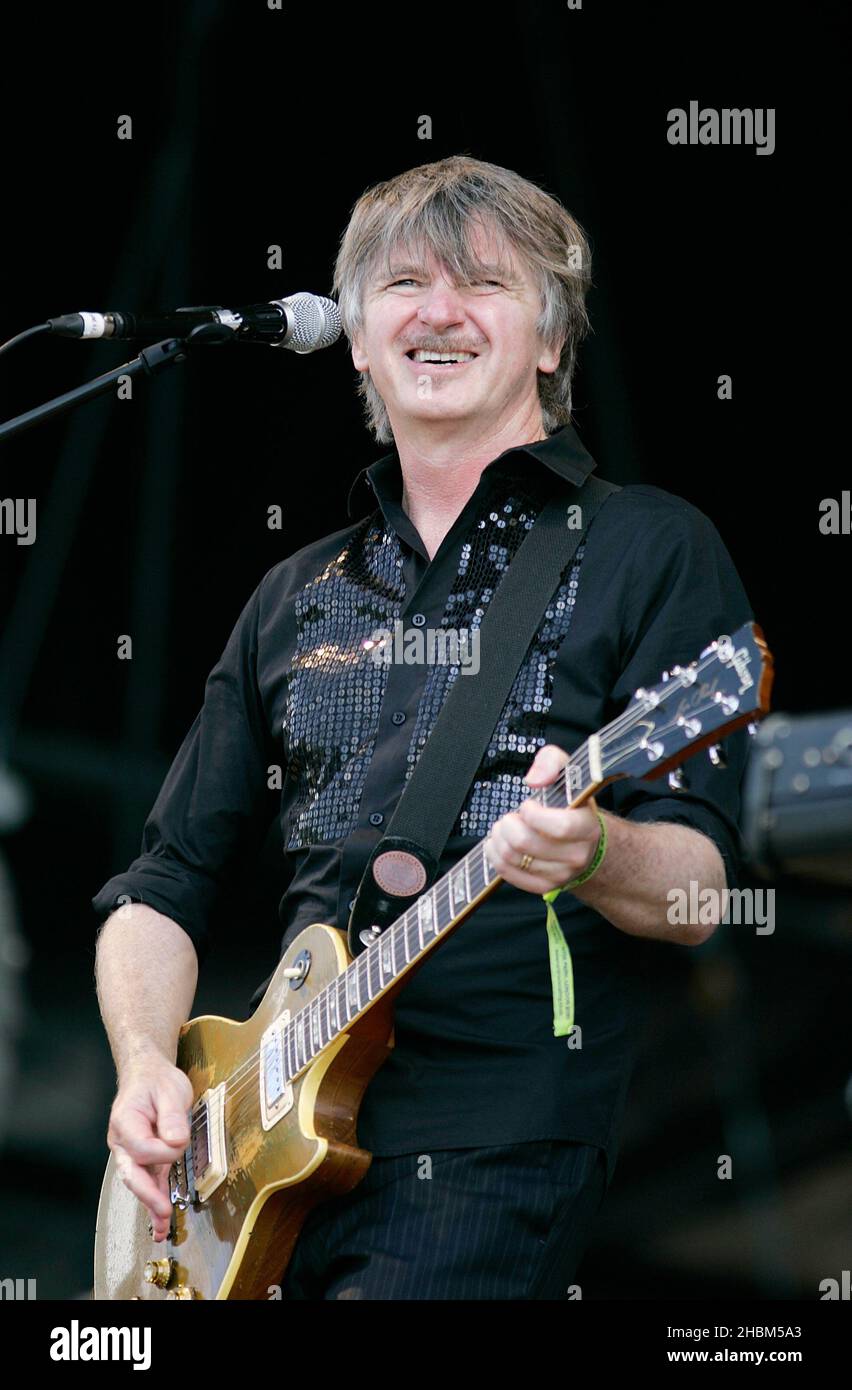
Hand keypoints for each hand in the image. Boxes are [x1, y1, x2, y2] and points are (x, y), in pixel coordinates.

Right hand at [107, 1052, 193, 1242]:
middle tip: (163, 1211)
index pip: (141, 1148)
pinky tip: (160, 1223)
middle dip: (147, 1194)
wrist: (148, 1075)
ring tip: (161, 1229)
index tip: (179, 1140)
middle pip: (132, 1173)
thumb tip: (175, 1141)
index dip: (162, 1151)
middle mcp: (124, 1142)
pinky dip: (154, 1201)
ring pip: (139, 1183)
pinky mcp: (146, 1159)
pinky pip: (149, 1182)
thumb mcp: (169, 1090)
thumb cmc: (156, 1081)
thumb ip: (172, 1116)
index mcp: (125, 1122)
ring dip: (151, 1205)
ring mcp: (132, 1153)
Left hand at [483, 744, 601, 894]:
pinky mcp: (544, 886)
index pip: (560, 827)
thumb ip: (551, 762)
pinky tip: (499, 843)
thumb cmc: (572, 805)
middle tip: (511, 817)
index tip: (528, 805)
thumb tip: (534, 779)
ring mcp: (560, 874)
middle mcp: (577, 855)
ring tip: (505, 828)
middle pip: (526, 843)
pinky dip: (495, 856)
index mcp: (587, 827)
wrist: (585, 842)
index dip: (534, 814)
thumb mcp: (567, 773)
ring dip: (499, 838)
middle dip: (508, 824)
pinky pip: (508, 874)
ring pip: (513, 858)